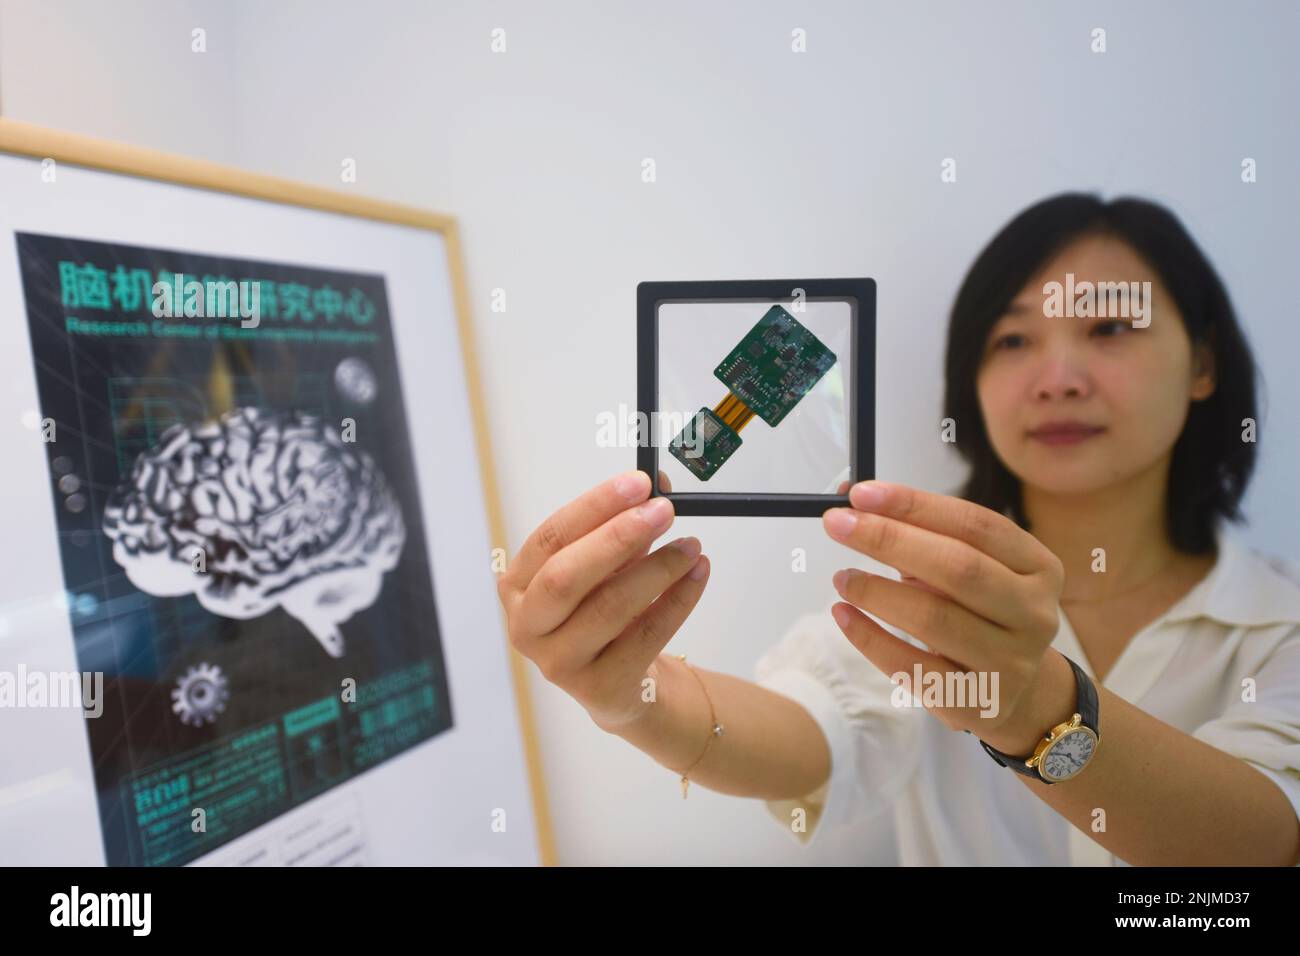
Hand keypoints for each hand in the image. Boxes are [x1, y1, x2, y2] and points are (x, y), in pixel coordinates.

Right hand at [497, 470, 709, 730]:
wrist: (618, 682)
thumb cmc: (602, 610)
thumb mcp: (608, 564)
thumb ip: (625, 521)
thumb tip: (659, 484)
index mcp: (518, 586)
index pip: (550, 538)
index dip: (594, 506)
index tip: (637, 483)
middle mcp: (528, 626)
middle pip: (566, 576)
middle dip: (618, 537)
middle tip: (663, 510)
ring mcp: (558, 663)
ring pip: (610, 608)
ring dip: (658, 569)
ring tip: (691, 546)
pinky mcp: (599, 688)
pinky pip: (646, 637)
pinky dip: (678, 601)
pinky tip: (698, 575)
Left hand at [822, 481, 1066, 748]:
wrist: (1016, 694)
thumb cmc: (980, 614)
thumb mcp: (971, 569)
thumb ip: (924, 535)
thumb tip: (855, 504)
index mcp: (1038, 567)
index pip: (976, 525)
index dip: (916, 505)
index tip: (861, 494)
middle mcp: (1034, 614)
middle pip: (958, 568)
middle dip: (890, 540)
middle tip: (837, 524)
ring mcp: (1011, 663)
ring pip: (934, 619)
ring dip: (876, 592)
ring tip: (841, 577)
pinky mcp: (978, 706)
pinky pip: (913, 668)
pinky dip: (870, 638)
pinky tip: (844, 615)